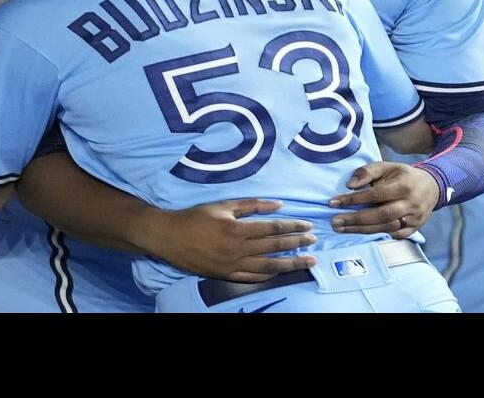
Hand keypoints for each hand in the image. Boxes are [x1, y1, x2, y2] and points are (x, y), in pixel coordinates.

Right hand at [143, 199, 317, 282]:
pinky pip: (253, 278)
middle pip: (275, 247)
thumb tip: (279, 205)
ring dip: (291, 263)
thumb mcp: (224, 206)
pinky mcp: (226, 275)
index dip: (293, 227)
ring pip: (269, 266)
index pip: (273, 229)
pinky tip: (281, 271)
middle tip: (314, 241)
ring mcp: (232, 265)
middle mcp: (238, 249)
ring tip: (308, 261)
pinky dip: (270, 274)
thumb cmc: (196, 217)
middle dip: (297, 244)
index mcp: (238, 229)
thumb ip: (252, 205)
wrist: (169, 237)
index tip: (308, 225)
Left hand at [328, 162, 439, 239]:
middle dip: (355, 219)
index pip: (375, 195)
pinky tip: (361, 235)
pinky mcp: (414, 229)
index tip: (333, 203)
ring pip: (386, 228)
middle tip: (335, 222)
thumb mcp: (387, 167)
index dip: (353, 199)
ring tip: (342, 229)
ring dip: (362, 230)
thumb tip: (350, 185)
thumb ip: (367, 172)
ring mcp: (414, 219)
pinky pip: (394, 236)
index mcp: (403, 186)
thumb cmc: (403, 176)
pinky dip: (378, 236)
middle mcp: (410, 204)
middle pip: (380, 215)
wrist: (432, 187)